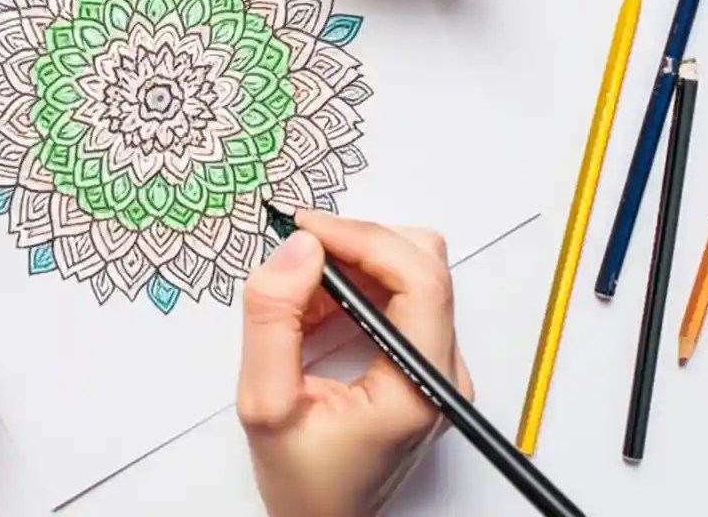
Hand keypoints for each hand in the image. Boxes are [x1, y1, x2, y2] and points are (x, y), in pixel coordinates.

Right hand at [237, 211, 473, 516]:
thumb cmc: (302, 481)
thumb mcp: (266, 403)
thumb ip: (275, 320)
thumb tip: (296, 247)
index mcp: (419, 387)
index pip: (421, 281)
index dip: (364, 238)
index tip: (307, 228)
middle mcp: (441, 371)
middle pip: (424, 264)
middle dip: (357, 244)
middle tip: (297, 252)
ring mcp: (435, 365)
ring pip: (410, 271)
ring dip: (352, 263)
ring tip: (298, 292)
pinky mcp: (419, 359)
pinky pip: (396, 295)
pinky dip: (352, 284)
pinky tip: (312, 309)